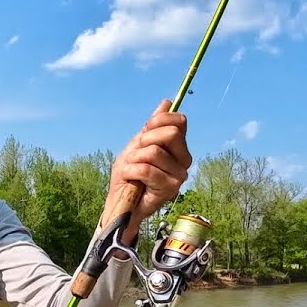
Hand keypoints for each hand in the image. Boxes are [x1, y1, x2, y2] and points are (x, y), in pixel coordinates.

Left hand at [108, 99, 191, 237]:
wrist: (121, 203)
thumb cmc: (129, 175)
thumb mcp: (137, 146)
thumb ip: (152, 126)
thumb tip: (167, 103)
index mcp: (178, 147)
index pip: (179, 122)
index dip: (157, 122)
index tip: (144, 131)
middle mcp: (184, 160)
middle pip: (170, 134)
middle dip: (145, 140)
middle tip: (135, 154)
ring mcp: (180, 175)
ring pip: (154, 152)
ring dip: (134, 159)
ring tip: (130, 169)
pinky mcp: (171, 189)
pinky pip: (146, 169)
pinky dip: (130, 171)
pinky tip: (129, 178)